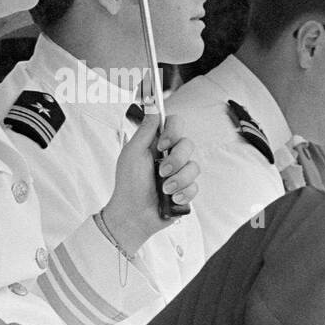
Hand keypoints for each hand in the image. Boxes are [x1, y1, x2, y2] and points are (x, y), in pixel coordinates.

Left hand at [101, 112, 199, 253]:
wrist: (133, 215)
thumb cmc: (128, 185)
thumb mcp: (132, 153)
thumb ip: (145, 130)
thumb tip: (154, 109)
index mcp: (157, 144)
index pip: (175, 124)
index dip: (173, 131)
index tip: (163, 144)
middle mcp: (171, 156)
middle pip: (188, 144)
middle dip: (176, 160)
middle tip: (161, 171)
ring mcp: (180, 173)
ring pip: (194, 167)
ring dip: (178, 180)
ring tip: (164, 189)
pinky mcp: (186, 190)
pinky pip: (195, 186)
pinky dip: (182, 194)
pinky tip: (171, 199)